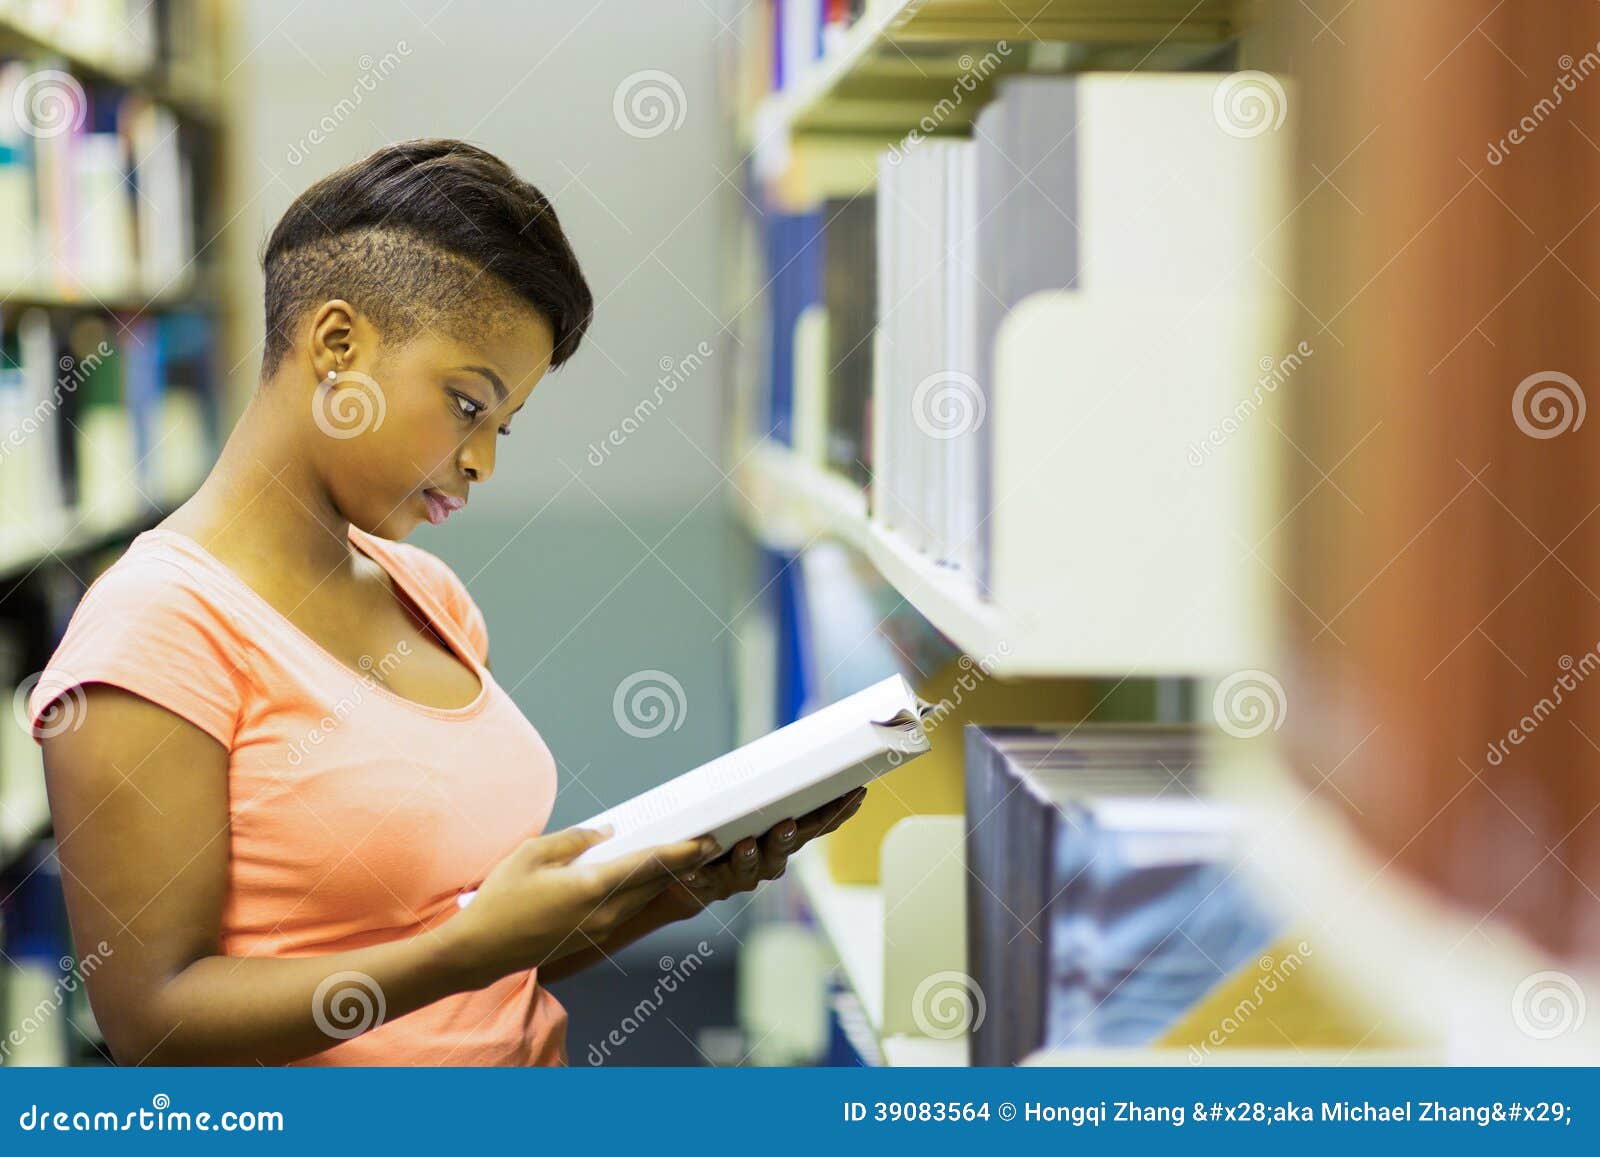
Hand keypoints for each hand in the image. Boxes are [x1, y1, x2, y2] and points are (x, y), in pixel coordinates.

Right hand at [444, 824, 719, 985]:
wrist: (482, 951)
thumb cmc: (502, 898)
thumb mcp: (533, 854)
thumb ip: (575, 839)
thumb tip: (607, 832)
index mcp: (592, 888)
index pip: (648, 865)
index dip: (682, 852)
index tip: (706, 840)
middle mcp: (605, 913)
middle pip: (655, 884)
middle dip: (683, 864)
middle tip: (706, 842)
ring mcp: (600, 929)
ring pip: (644, 898)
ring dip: (666, 879)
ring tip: (686, 857)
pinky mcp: (593, 936)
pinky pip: (629, 909)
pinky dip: (644, 891)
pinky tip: (646, 878)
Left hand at [649, 786, 868, 920]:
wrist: (690, 877)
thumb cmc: (725, 832)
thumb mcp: (745, 806)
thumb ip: (760, 788)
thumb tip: (781, 751)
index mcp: (783, 836)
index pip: (816, 824)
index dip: (836, 812)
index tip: (857, 793)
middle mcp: (769, 858)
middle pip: (786, 849)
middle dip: (788, 838)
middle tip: (787, 825)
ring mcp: (742, 875)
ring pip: (750, 869)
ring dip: (750, 858)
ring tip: (745, 845)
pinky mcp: (711, 884)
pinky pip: (707, 880)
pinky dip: (702, 874)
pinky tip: (693, 869)